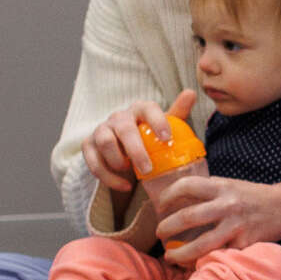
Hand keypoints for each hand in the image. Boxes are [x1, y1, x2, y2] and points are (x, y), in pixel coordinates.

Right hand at [82, 89, 199, 193]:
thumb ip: (177, 113)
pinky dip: (109, 177)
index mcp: (140, 109)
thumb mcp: (163, 127)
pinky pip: (94, 162)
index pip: (148, 108)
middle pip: (125, 128)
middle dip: (136, 150)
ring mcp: (101, 130)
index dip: (158, 121)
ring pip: (105, 142)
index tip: (167, 139)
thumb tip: (191, 93)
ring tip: (132, 175)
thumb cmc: (147, 137)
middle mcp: (119, 117)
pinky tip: (124, 186)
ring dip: (118, 161)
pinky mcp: (88, 145)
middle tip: (148, 169)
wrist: (122, 149)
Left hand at [154, 172, 280, 265]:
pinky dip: (202, 263)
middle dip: (167, 228)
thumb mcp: (229, 185)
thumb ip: (206, 191)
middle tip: (159, 234)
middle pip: (188, 217)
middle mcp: (228, 206)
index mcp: (222, 187)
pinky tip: (193, 265)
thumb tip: (172, 200)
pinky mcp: (244, 245)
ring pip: (201, 246)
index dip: (167, 196)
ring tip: (169, 257)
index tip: (159, 206)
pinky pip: (217, 257)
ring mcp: (236, 227)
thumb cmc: (251, 196)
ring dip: (180, 254)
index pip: (186, 186)